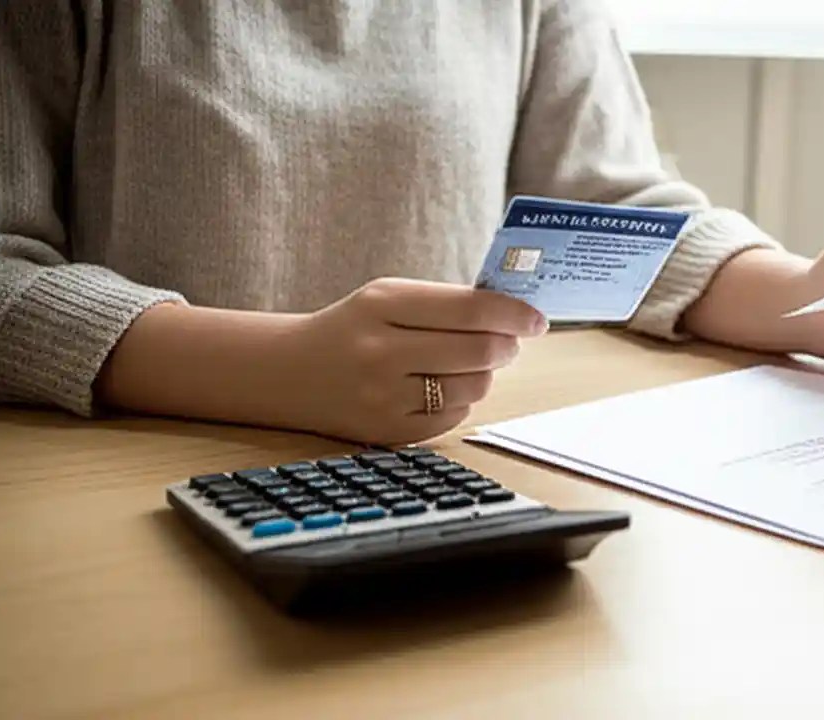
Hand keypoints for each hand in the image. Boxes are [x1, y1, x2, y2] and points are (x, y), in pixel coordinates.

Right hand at [287, 279, 547, 442]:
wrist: (287, 371)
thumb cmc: (354, 328)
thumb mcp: (388, 297)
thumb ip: (447, 303)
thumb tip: (516, 317)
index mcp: (382, 304)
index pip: (470, 309)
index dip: (514, 315)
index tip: (536, 319)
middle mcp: (380, 352)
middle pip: (478, 352)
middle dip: (506, 346)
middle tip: (509, 342)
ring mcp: (382, 397)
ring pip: (472, 387)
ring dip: (485, 374)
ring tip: (469, 363)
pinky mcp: (386, 432)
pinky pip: (453, 418)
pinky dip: (461, 401)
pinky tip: (442, 388)